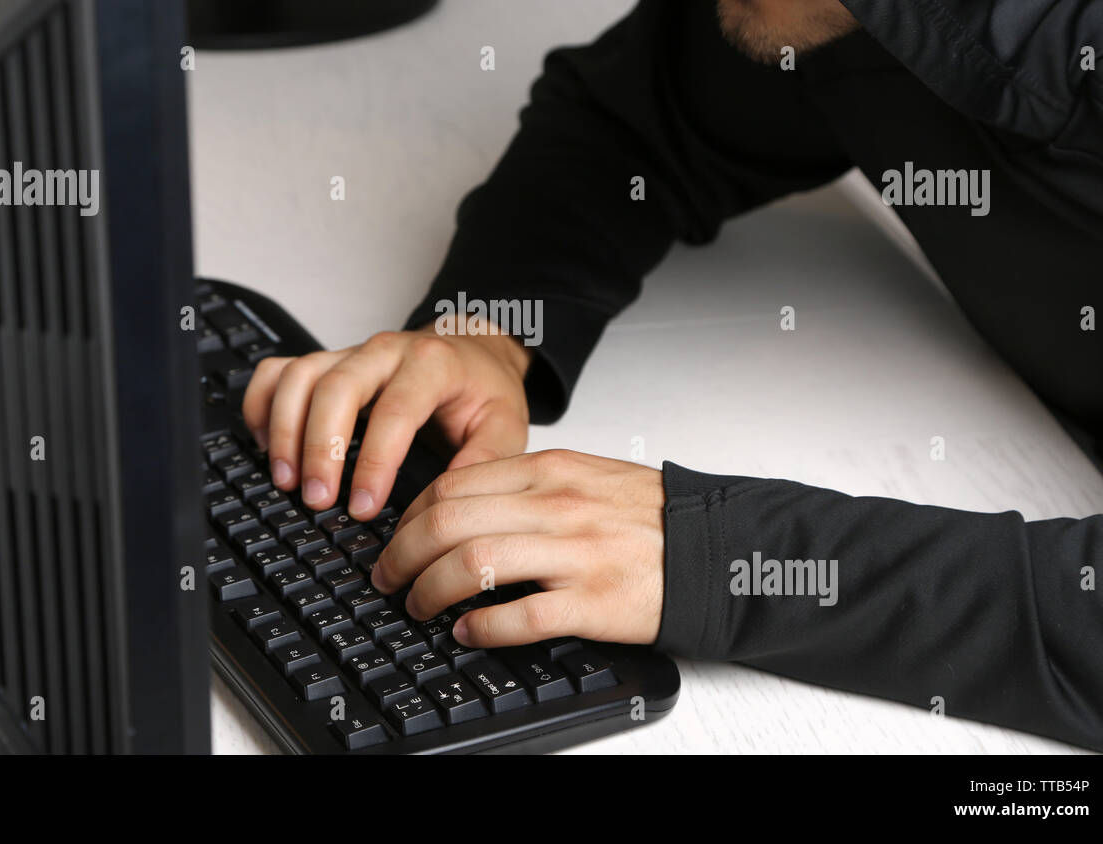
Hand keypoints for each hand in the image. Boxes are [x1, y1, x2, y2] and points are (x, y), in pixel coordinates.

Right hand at [241, 323, 531, 519]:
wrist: (474, 352)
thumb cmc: (484, 391)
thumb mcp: (505, 426)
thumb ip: (482, 464)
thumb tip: (444, 506)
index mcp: (433, 364)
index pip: (395, 410)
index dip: (374, 461)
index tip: (363, 506)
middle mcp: (385, 352)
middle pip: (336, 386)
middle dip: (320, 447)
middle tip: (317, 500)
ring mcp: (350, 353)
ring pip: (299, 375)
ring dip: (284, 429)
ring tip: (286, 481)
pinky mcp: (327, 361)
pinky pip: (278, 370)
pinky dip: (262, 405)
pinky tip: (265, 445)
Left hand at [371, 449, 665, 647]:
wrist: (713, 546)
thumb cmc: (646, 517)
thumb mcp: (583, 476)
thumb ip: (524, 485)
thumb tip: (458, 508)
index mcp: (550, 469)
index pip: (453, 485)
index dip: (409, 517)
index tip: (396, 538)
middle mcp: (557, 505)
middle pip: (449, 522)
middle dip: (402, 554)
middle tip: (389, 578)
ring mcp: (576, 553)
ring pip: (473, 563)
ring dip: (430, 590)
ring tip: (419, 606)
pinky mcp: (595, 600)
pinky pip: (522, 615)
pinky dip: (483, 627)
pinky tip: (467, 632)